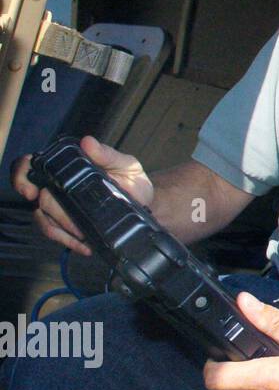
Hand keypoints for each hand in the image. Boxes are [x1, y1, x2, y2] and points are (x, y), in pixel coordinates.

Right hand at [11, 135, 153, 256]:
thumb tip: (88, 143)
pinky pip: (58, 235)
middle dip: (54, 212)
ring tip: (83, 235)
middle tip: (71, 223)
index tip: (31, 192)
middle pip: (40, 199)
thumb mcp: (126, 164)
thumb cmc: (132, 178)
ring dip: (62, 230)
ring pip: (44, 220)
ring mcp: (61, 206)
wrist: (146, 203)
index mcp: (67, 166)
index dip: (22, 177)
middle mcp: (58, 186)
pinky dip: (69, 242)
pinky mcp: (68, 224)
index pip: (30, 166)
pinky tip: (85, 246)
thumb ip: (107, 154)